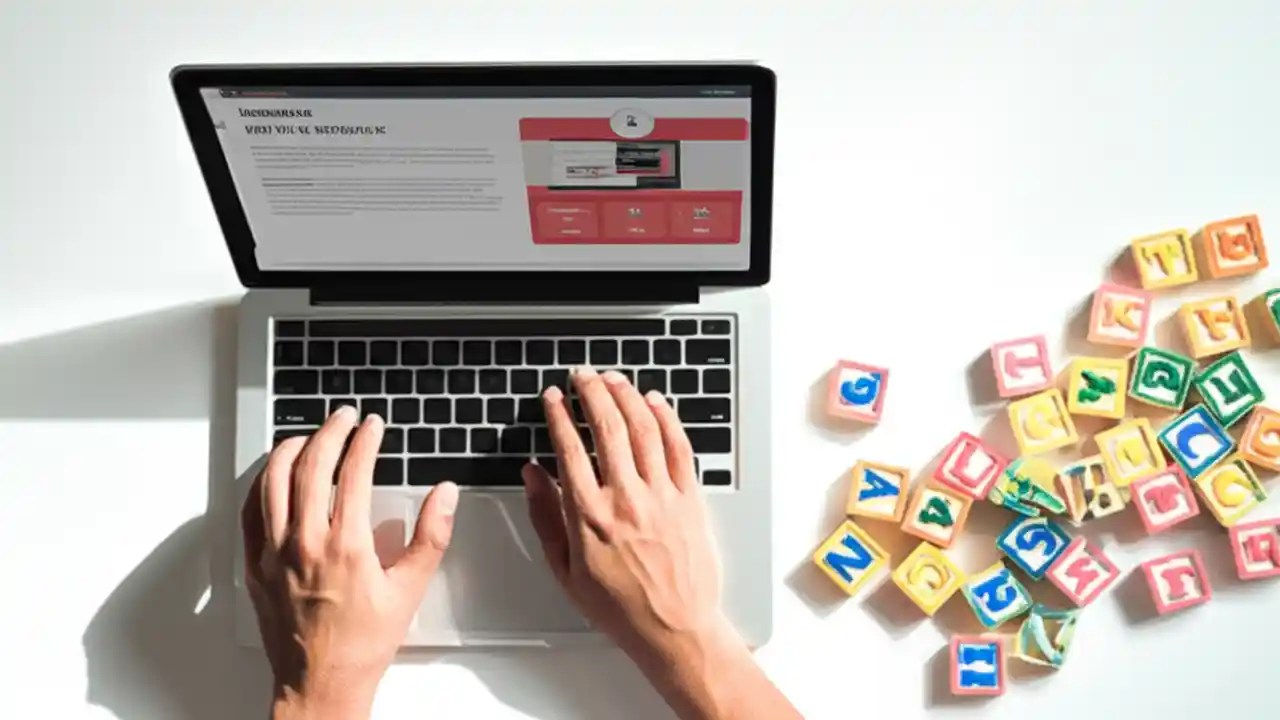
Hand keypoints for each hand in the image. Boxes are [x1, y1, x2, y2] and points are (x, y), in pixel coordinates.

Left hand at [241, 406, 459, 719]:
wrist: (320, 683)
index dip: (366, 440)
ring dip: (292, 448)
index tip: (373, 426)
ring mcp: (273, 552)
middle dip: (330, 431)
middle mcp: (304, 543)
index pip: (354, 471)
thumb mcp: (410, 589)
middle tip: (344, 418)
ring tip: (308, 436)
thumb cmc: (361, 644)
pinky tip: (275, 474)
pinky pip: (250, 510)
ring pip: (274, 480)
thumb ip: (432, 535)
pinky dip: (262, 483)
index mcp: (346, 545)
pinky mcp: (254, 565)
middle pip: (311, 465)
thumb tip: (444, 495)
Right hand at [522, 368, 724, 661]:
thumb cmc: (620, 607)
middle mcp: (625, 499)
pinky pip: (678, 447)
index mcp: (589, 516)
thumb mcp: (565, 570)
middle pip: (607, 426)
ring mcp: (661, 496)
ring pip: (643, 428)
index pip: (569, 447)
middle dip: (591, 392)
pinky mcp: (689, 498)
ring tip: (613, 379)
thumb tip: (532, 475)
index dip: (557, 414)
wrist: (674, 628)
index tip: (552, 398)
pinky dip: (666, 418)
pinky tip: (654, 402)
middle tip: (582, 376)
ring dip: (626, 396)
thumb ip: (545, 517)